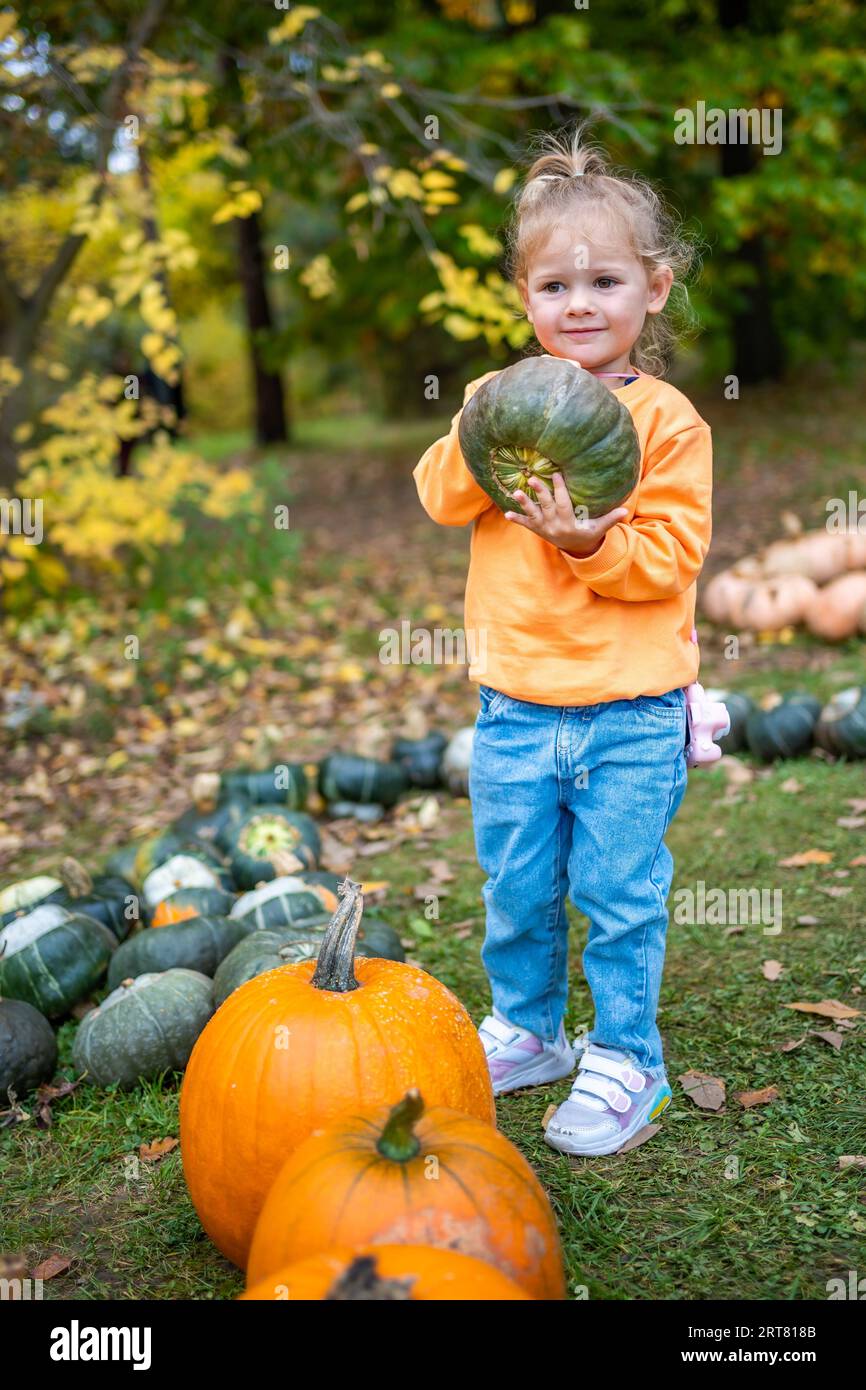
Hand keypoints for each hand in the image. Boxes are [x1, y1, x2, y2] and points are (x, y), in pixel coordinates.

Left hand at [505, 472, 628, 558]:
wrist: (577, 551)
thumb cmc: (589, 534)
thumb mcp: (599, 528)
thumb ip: (610, 519)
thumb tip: (625, 510)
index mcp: (570, 523)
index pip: (564, 503)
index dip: (560, 488)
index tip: (556, 473)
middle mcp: (555, 526)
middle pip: (546, 506)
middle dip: (540, 492)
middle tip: (532, 477)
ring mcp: (545, 529)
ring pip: (534, 514)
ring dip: (524, 503)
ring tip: (515, 492)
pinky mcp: (538, 530)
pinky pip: (526, 525)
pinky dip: (517, 519)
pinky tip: (506, 513)